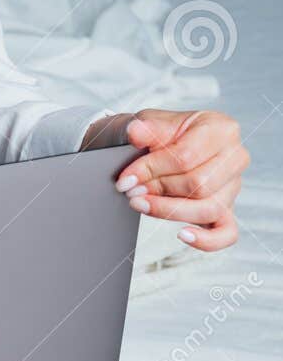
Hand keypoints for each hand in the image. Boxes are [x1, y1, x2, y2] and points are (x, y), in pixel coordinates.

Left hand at [112, 109, 248, 251]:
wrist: (158, 143)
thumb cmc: (158, 132)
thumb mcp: (149, 121)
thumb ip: (146, 128)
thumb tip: (135, 133)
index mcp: (221, 128)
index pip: (186, 156)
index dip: (152, 169)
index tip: (126, 178)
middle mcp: (235, 157)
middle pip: (199, 184)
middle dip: (159, 190)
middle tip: (131, 191)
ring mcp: (233, 186)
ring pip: (209, 208)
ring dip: (169, 211)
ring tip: (141, 205)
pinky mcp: (227, 210)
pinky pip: (227, 233)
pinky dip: (207, 239)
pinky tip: (183, 235)